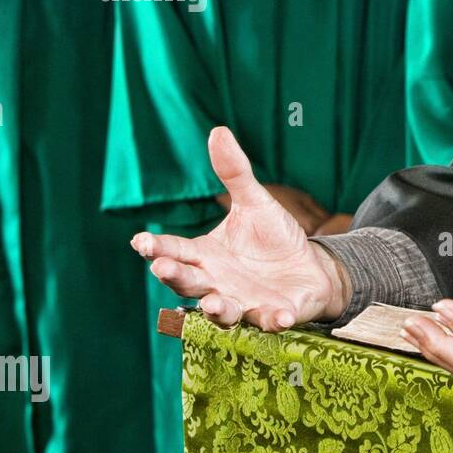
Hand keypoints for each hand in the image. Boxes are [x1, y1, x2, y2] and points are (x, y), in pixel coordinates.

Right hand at [132, 127, 347, 330]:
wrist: (311, 270)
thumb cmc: (274, 240)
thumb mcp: (255, 203)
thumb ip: (235, 174)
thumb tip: (218, 131)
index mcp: (205, 257)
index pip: (175, 251)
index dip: (157, 248)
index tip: (141, 241)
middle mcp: (216, 284)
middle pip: (189, 283)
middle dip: (176, 277)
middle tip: (163, 267)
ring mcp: (243, 303)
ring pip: (221, 311)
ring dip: (215, 309)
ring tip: (211, 304)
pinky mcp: (273, 315)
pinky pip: (269, 321)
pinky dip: (272, 321)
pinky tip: (279, 317)